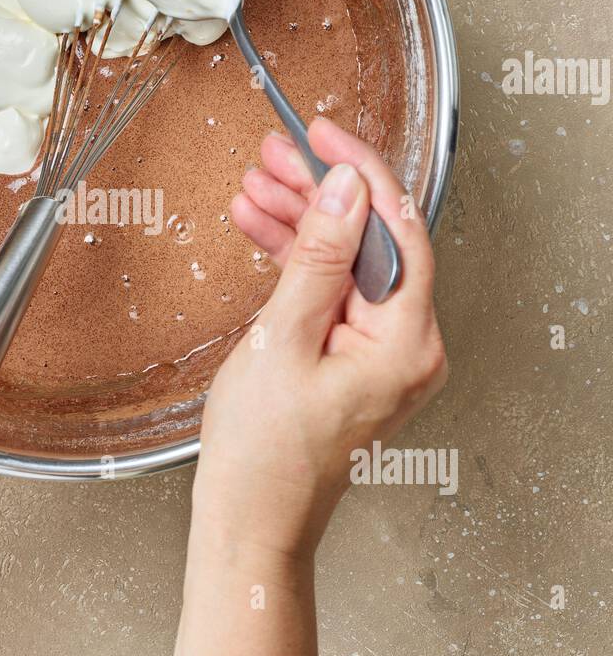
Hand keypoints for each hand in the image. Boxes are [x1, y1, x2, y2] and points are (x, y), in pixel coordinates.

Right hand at [195, 117, 446, 560]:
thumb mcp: (283, 340)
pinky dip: (297, 263)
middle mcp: (406, 347)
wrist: (249, 522)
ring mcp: (380, 355)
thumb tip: (345, 191)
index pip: (399, 230)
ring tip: (255, 186)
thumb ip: (317, 258)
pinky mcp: (352, 360)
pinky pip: (331, 294)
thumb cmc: (265, 455)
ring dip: (301, 222)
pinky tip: (262, 231)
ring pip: (346, 263)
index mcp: (406, 343)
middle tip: (275, 155)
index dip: (361, 172)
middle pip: (371, 242)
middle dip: (320, 194)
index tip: (324, 134)